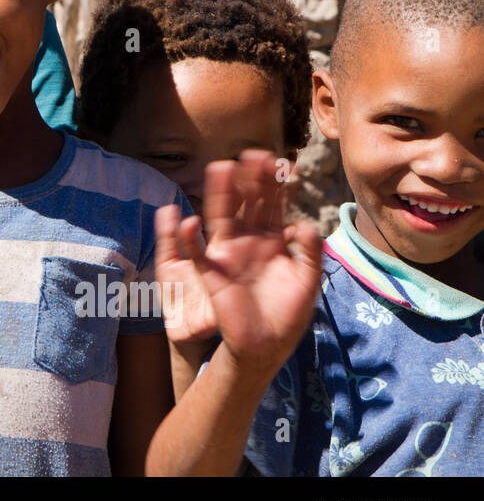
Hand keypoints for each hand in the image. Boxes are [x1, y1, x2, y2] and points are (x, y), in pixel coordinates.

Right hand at [155, 150, 322, 374]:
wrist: (264, 346)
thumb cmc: (288, 317)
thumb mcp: (307, 283)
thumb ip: (311, 254)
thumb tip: (306, 224)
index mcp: (274, 242)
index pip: (274, 206)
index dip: (276, 186)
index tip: (281, 162)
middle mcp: (250, 242)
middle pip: (247, 204)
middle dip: (249, 180)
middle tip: (252, 154)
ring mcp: (229, 254)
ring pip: (222, 216)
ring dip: (219, 194)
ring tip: (220, 168)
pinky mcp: (211, 273)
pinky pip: (197, 253)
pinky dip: (190, 239)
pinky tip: (189, 221)